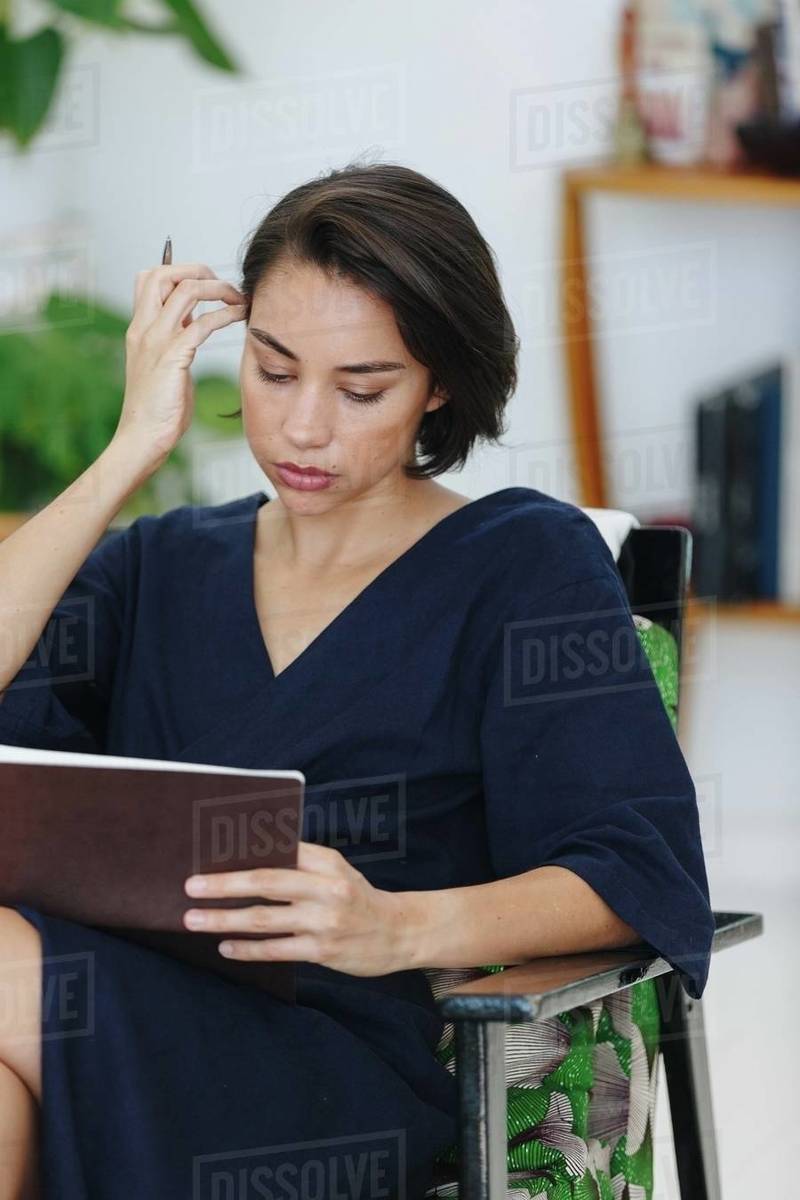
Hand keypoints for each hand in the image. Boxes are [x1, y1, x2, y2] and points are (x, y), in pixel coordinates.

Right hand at [113, 262, 247, 463]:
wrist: (142, 438)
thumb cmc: (156, 410)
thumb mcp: (164, 366)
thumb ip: (173, 341)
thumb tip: (191, 323)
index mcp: (139, 329)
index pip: (148, 279)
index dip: (178, 271)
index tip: (206, 283)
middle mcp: (143, 328)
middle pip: (162, 273)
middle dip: (196, 269)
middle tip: (222, 284)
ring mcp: (156, 341)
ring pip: (186, 289)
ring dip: (218, 287)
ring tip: (238, 298)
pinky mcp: (173, 357)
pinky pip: (202, 322)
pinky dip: (225, 313)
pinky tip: (240, 316)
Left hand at [182, 841, 407, 976]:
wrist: (399, 932)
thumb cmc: (357, 897)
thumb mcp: (336, 870)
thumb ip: (301, 862)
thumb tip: (250, 857)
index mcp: (327, 862)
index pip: (279, 851)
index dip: (243, 852)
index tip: (209, 854)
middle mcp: (327, 888)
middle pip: (266, 882)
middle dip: (224, 884)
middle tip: (191, 886)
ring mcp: (324, 922)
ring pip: (265, 919)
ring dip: (225, 920)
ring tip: (195, 920)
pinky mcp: (323, 951)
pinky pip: (277, 950)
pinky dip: (248, 949)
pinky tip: (226, 947)